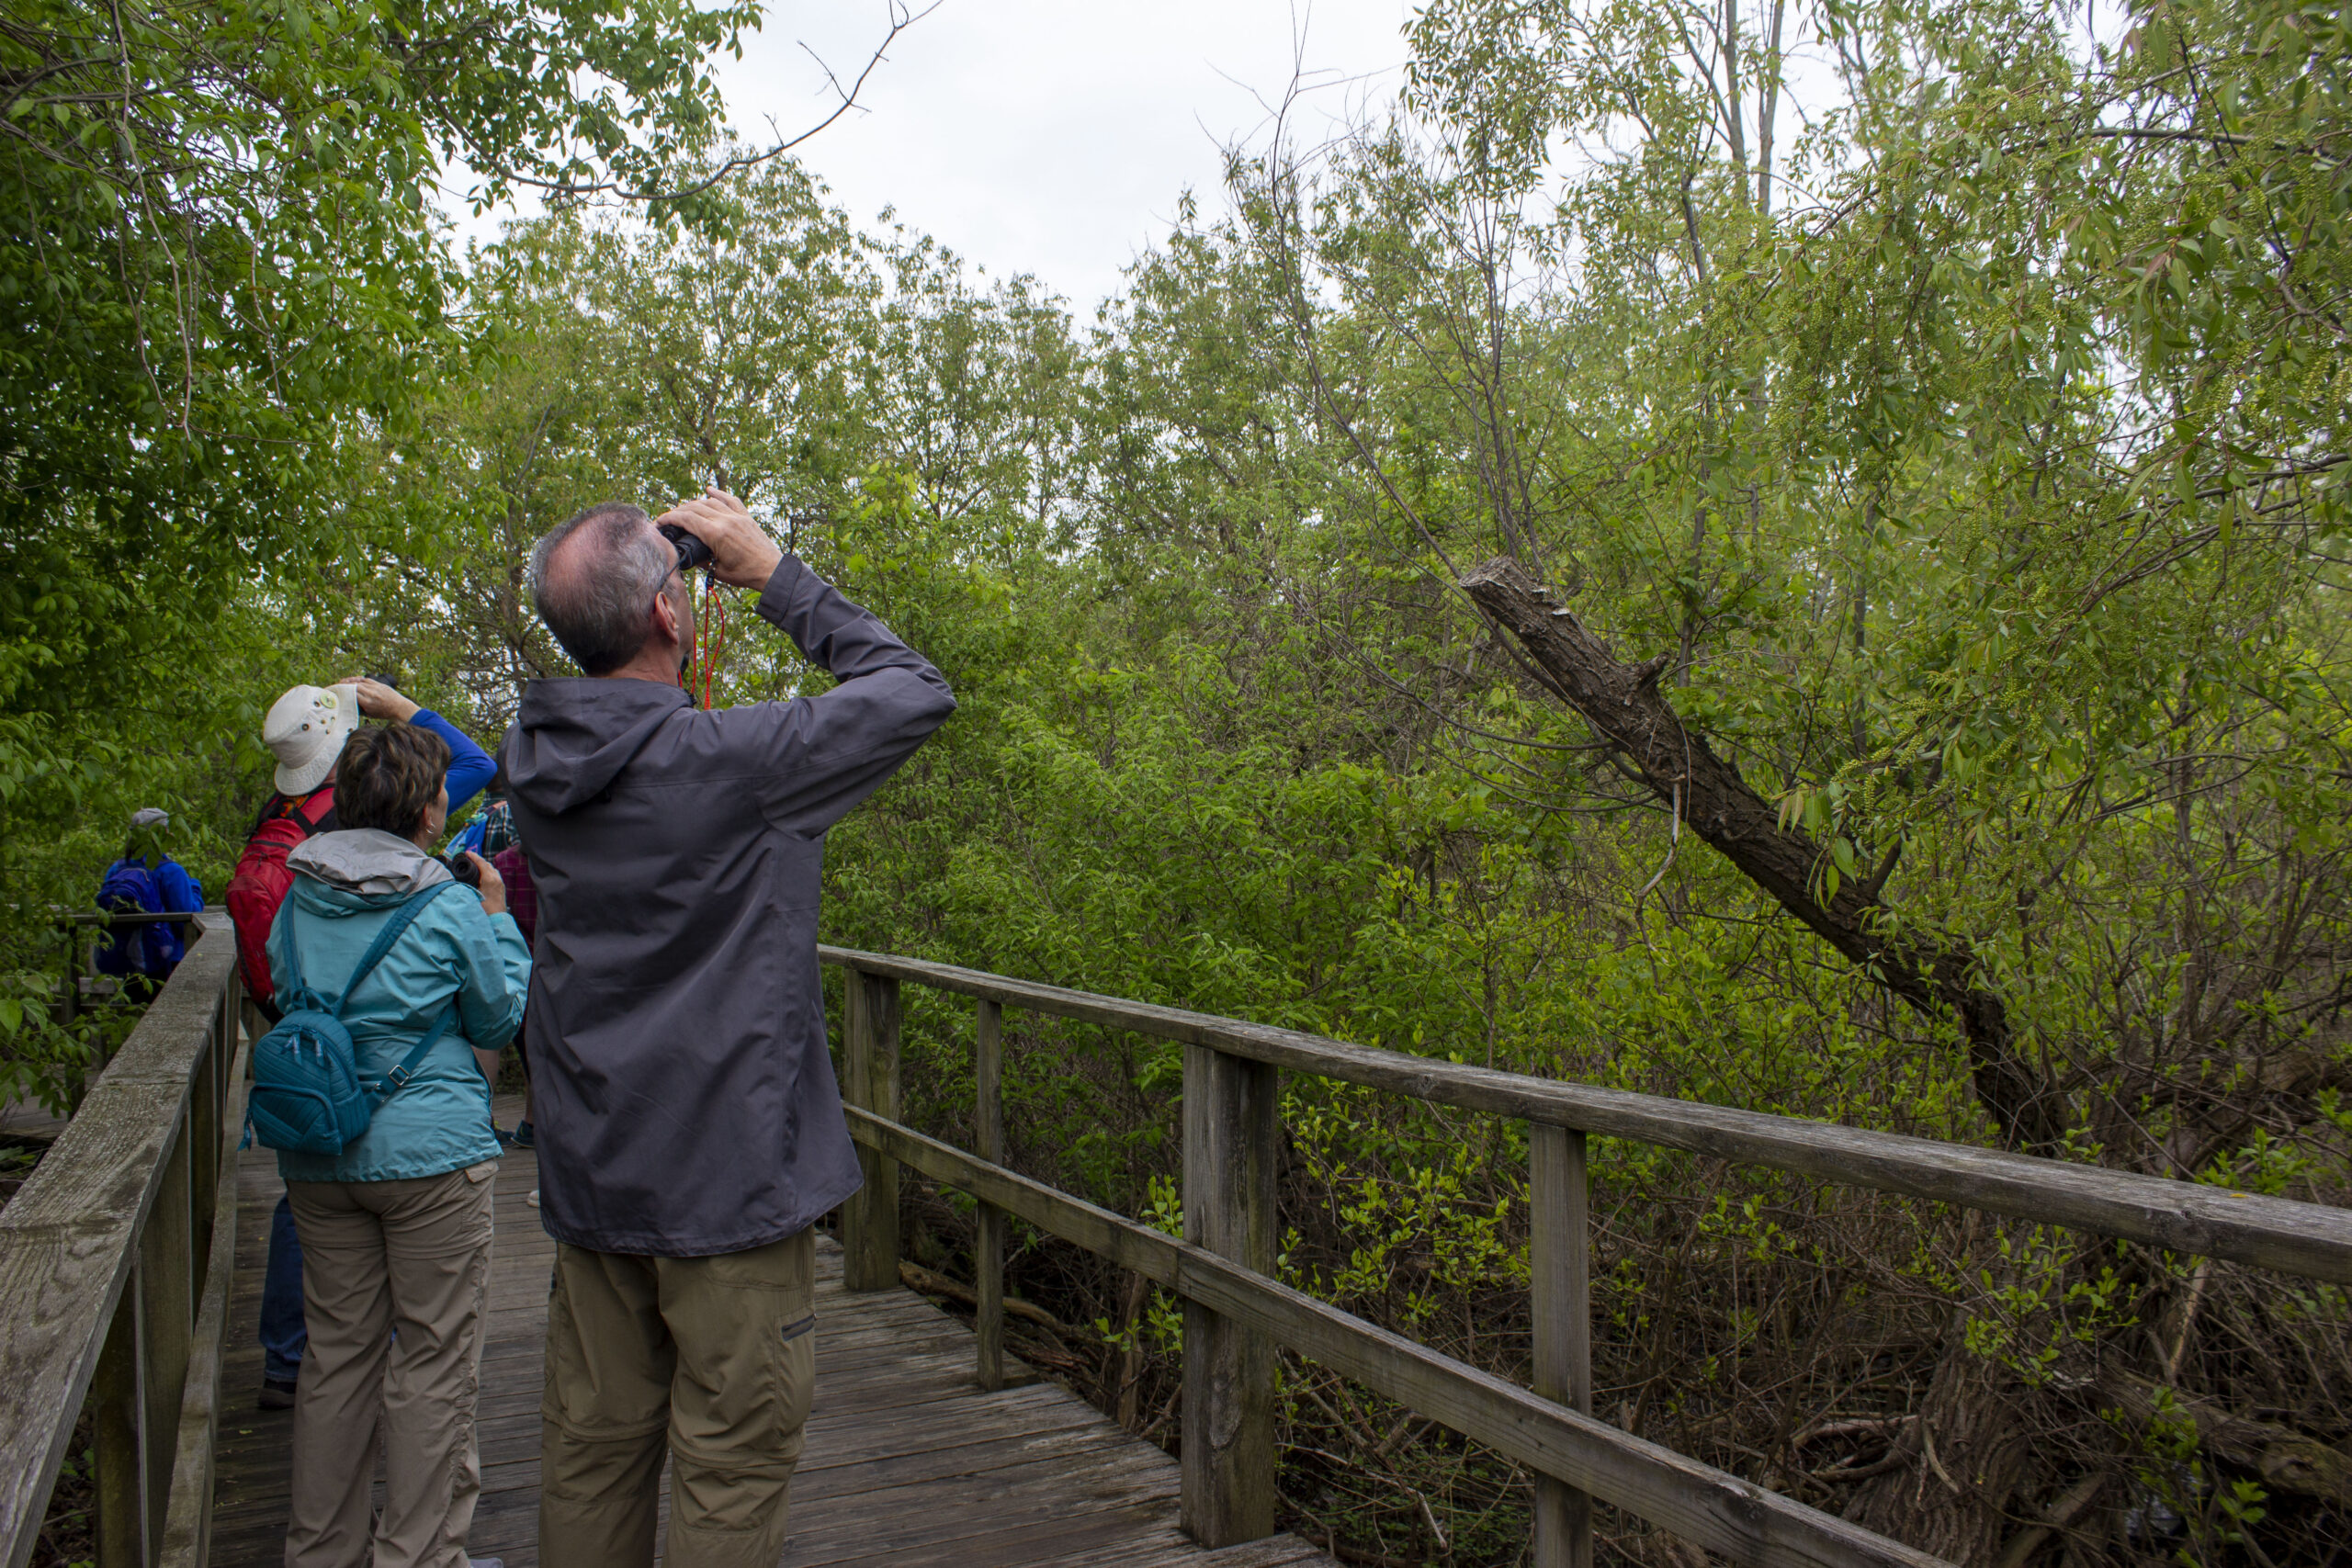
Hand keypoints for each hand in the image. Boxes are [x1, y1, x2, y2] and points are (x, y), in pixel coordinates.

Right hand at [339, 675, 419, 723]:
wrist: (400, 708)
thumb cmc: (384, 713)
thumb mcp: (370, 714)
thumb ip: (359, 709)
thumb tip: (347, 705)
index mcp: (367, 702)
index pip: (351, 694)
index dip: (343, 693)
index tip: (336, 693)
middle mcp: (371, 694)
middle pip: (353, 687)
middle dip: (344, 686)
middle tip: (337, 687)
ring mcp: (376, 687)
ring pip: (359, 682)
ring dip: (349, 681)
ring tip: (342, 682)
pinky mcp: (379, 684)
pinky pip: (366, 680)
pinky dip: (359, 679)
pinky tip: (354, 680)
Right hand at [466, 852, 506, 917]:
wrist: (497, 919)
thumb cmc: (484, 910)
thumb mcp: (473, 896)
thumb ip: (467, 886)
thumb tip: (458, 880)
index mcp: (490, 879)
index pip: (481, 863)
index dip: (474, 856)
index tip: (467, 852)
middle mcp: (497, 879)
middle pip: (487, 864)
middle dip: (478, 859)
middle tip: (469, 857)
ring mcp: (500, 883)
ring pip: (492, 869)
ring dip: (484, 865)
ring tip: (475, 864)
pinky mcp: (502, 887)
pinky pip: (495, 874)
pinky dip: (488, 871)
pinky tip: (483, 874)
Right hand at [655, 486, 782, 590]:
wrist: (771, 571)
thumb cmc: (746, 574)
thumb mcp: (717, 571)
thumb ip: (701, 560)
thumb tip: (688, 554)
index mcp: (716, 534)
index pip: (686, 519)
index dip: (669, 519)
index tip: (659, 522)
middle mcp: (725, 520)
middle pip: (694, 508)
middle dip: (677, 512)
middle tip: (668, 519)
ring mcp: (737, 517)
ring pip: (710, 502)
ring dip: (694, 503)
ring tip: (684, 509)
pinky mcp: (746, 517)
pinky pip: (731, 500)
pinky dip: (718, 494)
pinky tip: (709, 490)